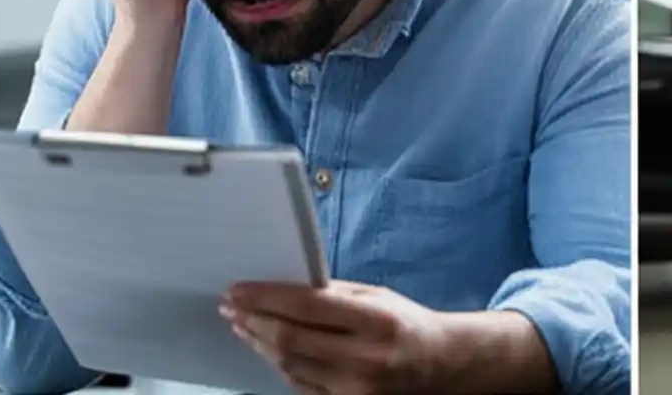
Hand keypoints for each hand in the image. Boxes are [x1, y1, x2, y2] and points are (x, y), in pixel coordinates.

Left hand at [221, 280, 450, 394]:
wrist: (441, 366)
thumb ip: (333, 294)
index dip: (265, 298)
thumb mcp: (377, 296)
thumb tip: (281, 288)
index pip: (306, 307)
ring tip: (243, 325)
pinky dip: (280, 365)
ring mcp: (354, 390)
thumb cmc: (406, 323)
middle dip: (253, 322)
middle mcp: (364, 359)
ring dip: (259, 344)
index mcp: (376, 322)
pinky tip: (268, 348)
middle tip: (230, 308)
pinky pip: (300, 386)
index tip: (237, 290)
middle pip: (290, 341)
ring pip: (289, 366)